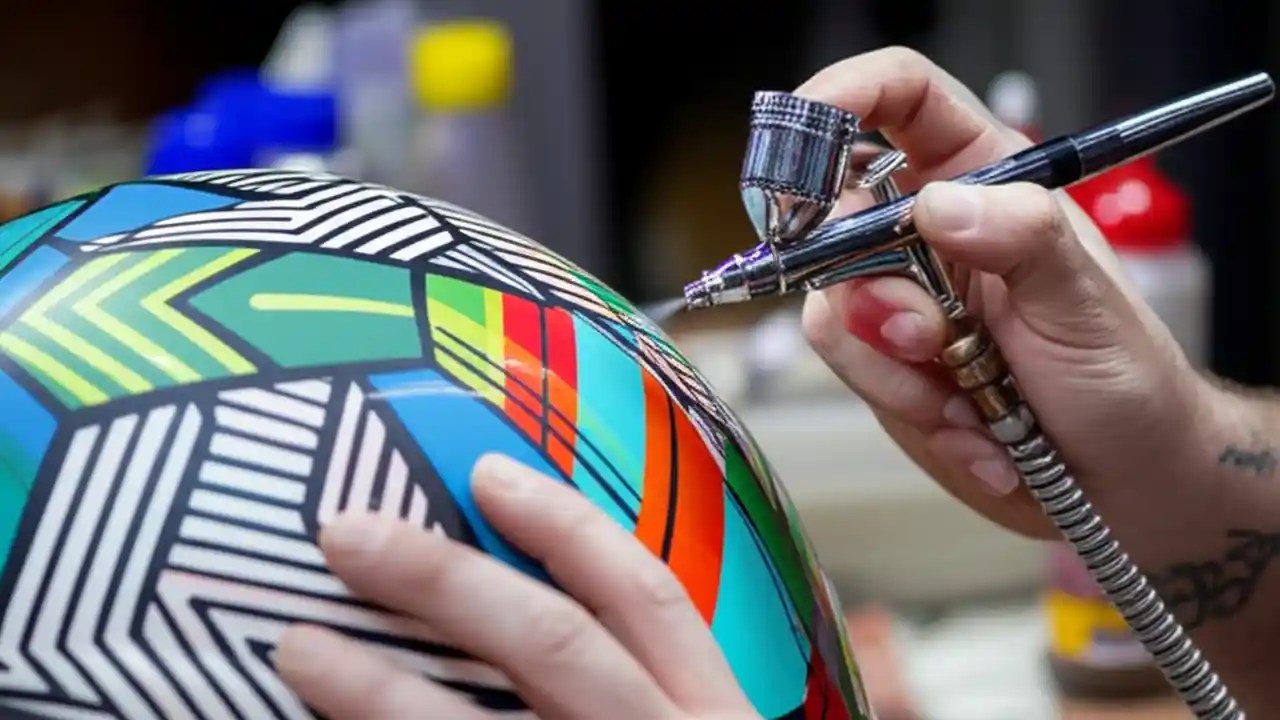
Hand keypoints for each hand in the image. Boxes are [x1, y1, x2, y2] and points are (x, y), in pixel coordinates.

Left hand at [275, 454, 761, 719]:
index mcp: (715, 718)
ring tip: (299, 645)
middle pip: (550, 645)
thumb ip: (642, 690)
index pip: (642, 596)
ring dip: (380, 686)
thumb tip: (531, 608)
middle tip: (345, 533)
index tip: (486, 474)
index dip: (566, 524)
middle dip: (443, 579)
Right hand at [796, 47, 1227, 538]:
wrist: (1119, 480)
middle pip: (834, 215)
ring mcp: (899, 300)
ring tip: (974, 399)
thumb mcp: (1085, 304)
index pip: (903, 101)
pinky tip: (970, 426)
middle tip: (929, 336)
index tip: (808, 130)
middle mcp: (930, 233)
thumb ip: (1021, 238)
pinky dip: (907, 408)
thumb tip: (937, 203)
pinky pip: (848, 369)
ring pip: (833, 306)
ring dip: (898, 368)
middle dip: (871, 289)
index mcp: (987, 183)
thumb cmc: (1122, 378)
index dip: (845, 95)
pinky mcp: (883, 361)